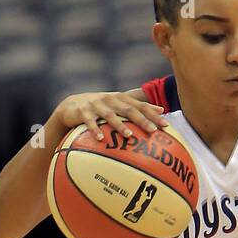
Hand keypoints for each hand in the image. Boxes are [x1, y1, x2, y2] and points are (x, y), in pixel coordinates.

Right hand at [52, 92, 169, 141]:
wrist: (72, 105)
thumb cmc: (102, 107)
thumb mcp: (119, 104)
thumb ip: (138, 106)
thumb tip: (161, 110)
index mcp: (121, 98)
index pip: (140, 106)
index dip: (153, 114)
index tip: (166, 125)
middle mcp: (110, 99)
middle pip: (128, 110)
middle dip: (142, 120)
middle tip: (153, 130)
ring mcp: (96, 105)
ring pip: (110, 115)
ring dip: (120, 125)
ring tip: (129, 135)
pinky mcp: (83, 112)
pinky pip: (90, 122)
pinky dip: (95, 130)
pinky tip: (101, 139)